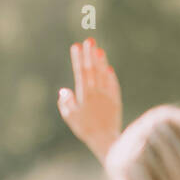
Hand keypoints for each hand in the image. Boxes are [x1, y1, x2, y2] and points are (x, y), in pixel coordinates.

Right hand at [58, 37, 120, 163]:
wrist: (105, 140)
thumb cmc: (85, 129)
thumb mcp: (70, 118)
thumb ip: (65, 103)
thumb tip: (63, 90)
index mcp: (84, 95)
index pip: (80, 73)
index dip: (78, 59)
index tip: (75, 46)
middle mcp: (96, 93)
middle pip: (93, 70)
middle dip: (90, 54)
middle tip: (89, 40)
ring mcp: (107, 95)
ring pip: (104, 75)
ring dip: (101, 62)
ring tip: (99, 49)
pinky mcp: (116, 101)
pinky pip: (113, 85)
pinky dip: (111, 76)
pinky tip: (109, 68)